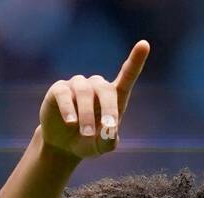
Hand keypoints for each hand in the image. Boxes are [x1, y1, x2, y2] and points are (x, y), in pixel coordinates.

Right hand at [39, 40, 149, 160]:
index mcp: (113, 97)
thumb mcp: (101, 147)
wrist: (62, 146)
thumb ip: (109, 141)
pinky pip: (64, 93)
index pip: (127, 76)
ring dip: (87, 114)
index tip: (144, 45)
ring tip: (85, 134)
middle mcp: (96, 87)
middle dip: (108, 110)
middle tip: (108, 129)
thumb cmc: (87, 142)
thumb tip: (110, 132)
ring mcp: (78, 86)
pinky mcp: (59, 89)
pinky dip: (68, 108)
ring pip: (84, 92)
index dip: (135, 60)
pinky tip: (70, 122)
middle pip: (106, 90)